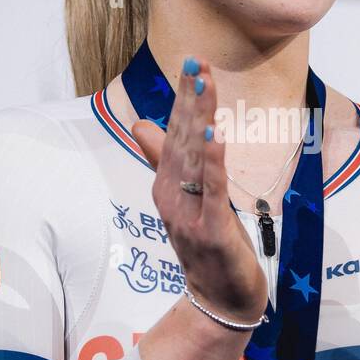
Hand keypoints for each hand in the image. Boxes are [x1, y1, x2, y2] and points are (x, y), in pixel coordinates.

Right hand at [130, 57, 267, 322]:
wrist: (218, 299)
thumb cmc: (205, 244)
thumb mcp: (184, 197)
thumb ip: (163, 159)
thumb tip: (141, 123)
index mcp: (167, 183)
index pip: (175, 132)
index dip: (184, 96)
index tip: (193, 60)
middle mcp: (172, 194)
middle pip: (183, 138)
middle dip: (191, 99)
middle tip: (197, 60)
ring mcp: (189, 212)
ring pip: (195, 159)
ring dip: (200, 120)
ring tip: (204, 86)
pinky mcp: (211, 230)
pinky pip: (212, 191)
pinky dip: (213, 164)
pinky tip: (216, 138)